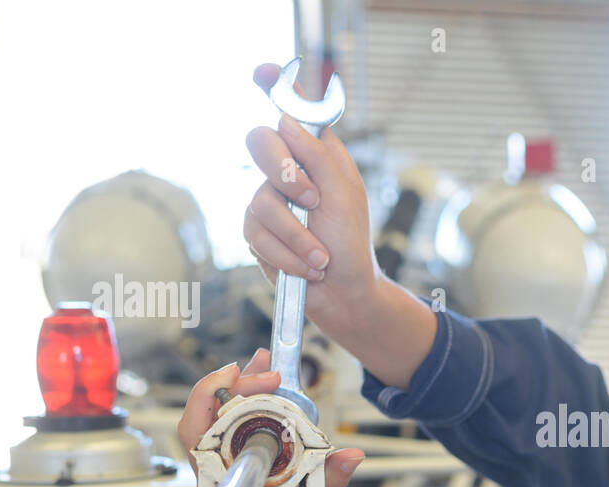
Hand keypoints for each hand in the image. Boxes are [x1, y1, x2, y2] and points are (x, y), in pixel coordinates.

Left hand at [177, 347, 364, 486]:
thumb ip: (326, 485)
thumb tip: (348, 455)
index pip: (201, 431)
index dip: (219, 396)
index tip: (253, 378)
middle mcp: (219, 481)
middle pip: (210, 419)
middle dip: (236, 385)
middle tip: (267, 366)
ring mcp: (230, 481)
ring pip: (222, 428)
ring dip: (244, 396)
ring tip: (267, 370)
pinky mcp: (245, 482)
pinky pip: (240, 443)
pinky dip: (255, 416)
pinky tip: (271, 400)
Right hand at [243, 63, 383, 339]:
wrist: (344, 295)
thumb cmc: (351, 243)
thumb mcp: (344, 194)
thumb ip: (317, 156)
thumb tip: (284, 120)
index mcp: (316, 155)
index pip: (290, 113)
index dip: (274, 86)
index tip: (262, 71)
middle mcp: (288, 173)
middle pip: (259, 142)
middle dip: (284, 173)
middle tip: (311, 200)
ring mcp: (268, 202)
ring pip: (262, 202)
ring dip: (298, 236)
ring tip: (322, 258)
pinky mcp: (257, 234)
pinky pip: (258, 236)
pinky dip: (289, 256)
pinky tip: (308, 269)